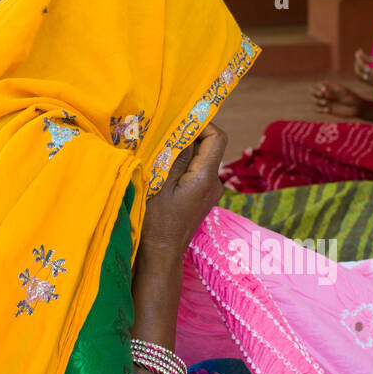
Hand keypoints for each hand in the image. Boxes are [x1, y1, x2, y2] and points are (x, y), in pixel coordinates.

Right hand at [138, 122, 226, 264]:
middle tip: (163, 132)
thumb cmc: (155, 222)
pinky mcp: (201, 197)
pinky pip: (196, 172)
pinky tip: (162, 168)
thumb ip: (174, 155)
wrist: (160, 254)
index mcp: (206, 178)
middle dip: (188, 135)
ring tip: (159, 150)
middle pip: (209, 146)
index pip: (217, 137)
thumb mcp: (159, 183)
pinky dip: (182, 164)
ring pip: (200, 159)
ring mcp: (210, 192)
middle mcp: (215, 183)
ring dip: (183, 150)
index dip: (202, 123)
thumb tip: (180, 129)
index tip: (180, 119)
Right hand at [311, 81, 360, 117]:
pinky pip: (318, 110)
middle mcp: (326, 94)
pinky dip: (320, 110)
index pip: (318, 85)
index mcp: (329, 88)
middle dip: (315, 93)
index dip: (318, 86)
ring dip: (318, 102)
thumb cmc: (350, 97)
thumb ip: (333, 88)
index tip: (324, 89)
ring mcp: (327, 102)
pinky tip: (327, 110)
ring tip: (325, 103)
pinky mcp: (328, 110)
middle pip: (313, 93)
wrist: (356, 108)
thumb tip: (322, 84)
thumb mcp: (343, 90)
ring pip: (315, 101)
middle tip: (322, 95)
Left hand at [354, 48, 372, 86]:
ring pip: (361, 77)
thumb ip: (368, 57)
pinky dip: (363, 73)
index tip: (358, 51)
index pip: (362, 66)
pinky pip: (365, 80)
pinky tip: (365, 66)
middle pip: (358, 73)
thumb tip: (358, 53)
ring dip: (359, 69)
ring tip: (361, 61)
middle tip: (358, 56)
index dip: (358, 58)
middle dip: (356, 64)